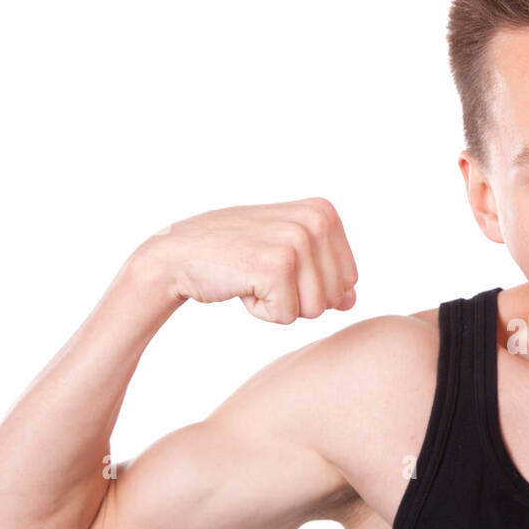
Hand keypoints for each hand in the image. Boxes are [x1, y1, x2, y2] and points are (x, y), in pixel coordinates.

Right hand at [133, 197, 358, 322]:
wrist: (177, 254)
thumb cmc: (232, 254)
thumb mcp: (284, 253)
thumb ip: (323, 273)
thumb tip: (351, 300)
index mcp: (325, 212)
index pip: (350, 280)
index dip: (312, 288)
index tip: (276, 266)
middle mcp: (316, 219)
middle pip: (336, 297)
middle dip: (299, 299)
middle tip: (261, 273)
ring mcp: (297, 240)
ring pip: (314, 310)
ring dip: (280, 306)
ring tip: (251, 277)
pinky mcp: (276, 265)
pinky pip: (288, 317)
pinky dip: (261, 312)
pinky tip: (241, 285)